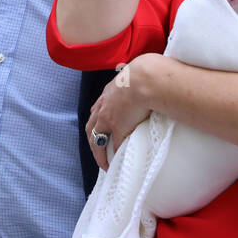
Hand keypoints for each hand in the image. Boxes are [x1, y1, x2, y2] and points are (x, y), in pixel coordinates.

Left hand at [84, 56, 156, 170]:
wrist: (145, 79)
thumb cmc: (146, 74)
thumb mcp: (135, 75)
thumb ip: (137, 79)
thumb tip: (147, 75)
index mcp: (108, 92)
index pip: (97, 108)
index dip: (97, 120)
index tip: (100, 128)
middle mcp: (104, 106)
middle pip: (90, 126)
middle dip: (92, 139)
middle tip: (97, 150)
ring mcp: (109, 118)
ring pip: (96, 139)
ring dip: (98, 153)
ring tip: (103, 163)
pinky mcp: (119, 129)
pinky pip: (114, 147)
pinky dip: (112, 156)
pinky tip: (115, 163)